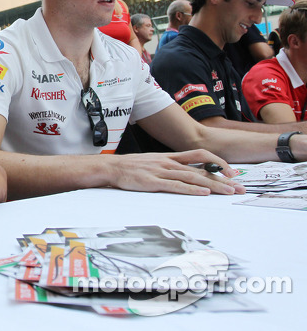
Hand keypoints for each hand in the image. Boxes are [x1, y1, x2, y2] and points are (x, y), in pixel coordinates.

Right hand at [107, 150, 245, 195]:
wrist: (111, 168)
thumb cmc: (131, 168)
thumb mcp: (153, 163)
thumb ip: (169, 167)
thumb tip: (185, 175)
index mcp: (170, 157)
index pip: (200, 156)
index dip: (218, 163)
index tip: (232, 173)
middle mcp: (169, 163)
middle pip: (201, 169)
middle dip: (223, 179)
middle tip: (239, 188)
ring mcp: (161, 172)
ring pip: (192, 178)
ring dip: (212, 185)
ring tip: (228, 192)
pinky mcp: (153, 182)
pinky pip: (176, 186)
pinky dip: (191, 190)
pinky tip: (203, 193)